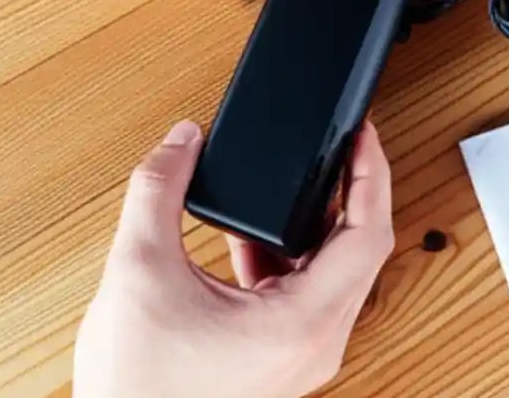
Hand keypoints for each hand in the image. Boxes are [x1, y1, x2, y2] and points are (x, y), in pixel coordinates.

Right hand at [73, 120, 394, 397]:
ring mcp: (302, 353)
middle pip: (361, 250)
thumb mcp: (137, 268)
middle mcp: (316, 343)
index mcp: (301, 323)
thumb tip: (181, 140)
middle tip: (339, 145)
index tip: (362, 136)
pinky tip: (252, 233)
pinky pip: (307, 292)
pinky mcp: (282, 356)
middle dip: (351, 190)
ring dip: (318, 223)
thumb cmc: (136, 384)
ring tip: (298, 179)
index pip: (369, 235)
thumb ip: (158, 190)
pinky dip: (289, 254)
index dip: (371, 175)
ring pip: (335, 272)